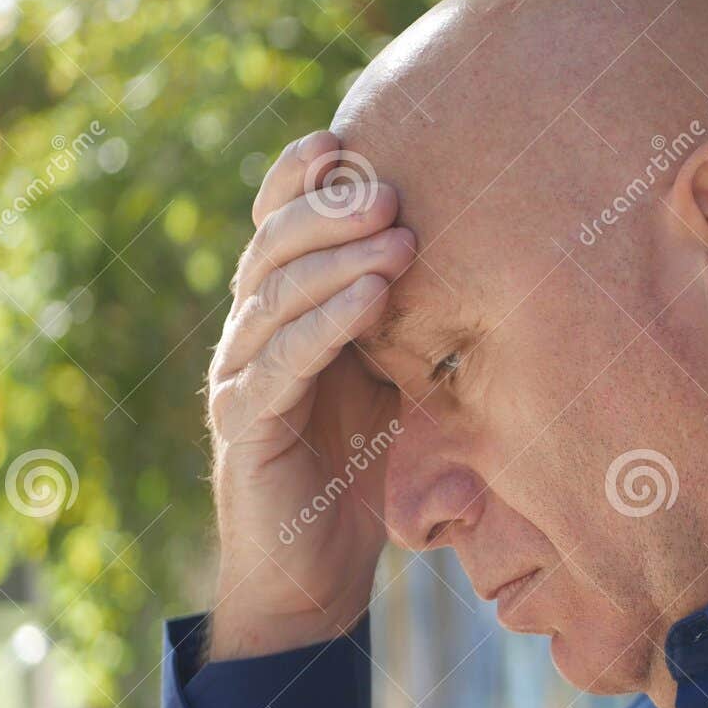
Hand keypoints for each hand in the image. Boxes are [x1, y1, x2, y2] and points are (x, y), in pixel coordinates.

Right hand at [203, 131, 412, 660]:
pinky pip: (282, 363)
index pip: (272, 226)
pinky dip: (327, 324)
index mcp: (278, 314)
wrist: (314, 568)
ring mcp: (238, 379)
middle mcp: (247, 335)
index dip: (296, 180)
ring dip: (338, 261)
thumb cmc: (357, 467)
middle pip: (271, 249)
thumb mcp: (388, 378)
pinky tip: (371, 297)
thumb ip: (401, 320)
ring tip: (398, 239)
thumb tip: (468, 255)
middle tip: (388, 192)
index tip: (339, 139)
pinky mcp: (245, 426)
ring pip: (274, 297)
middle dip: (329, 212)